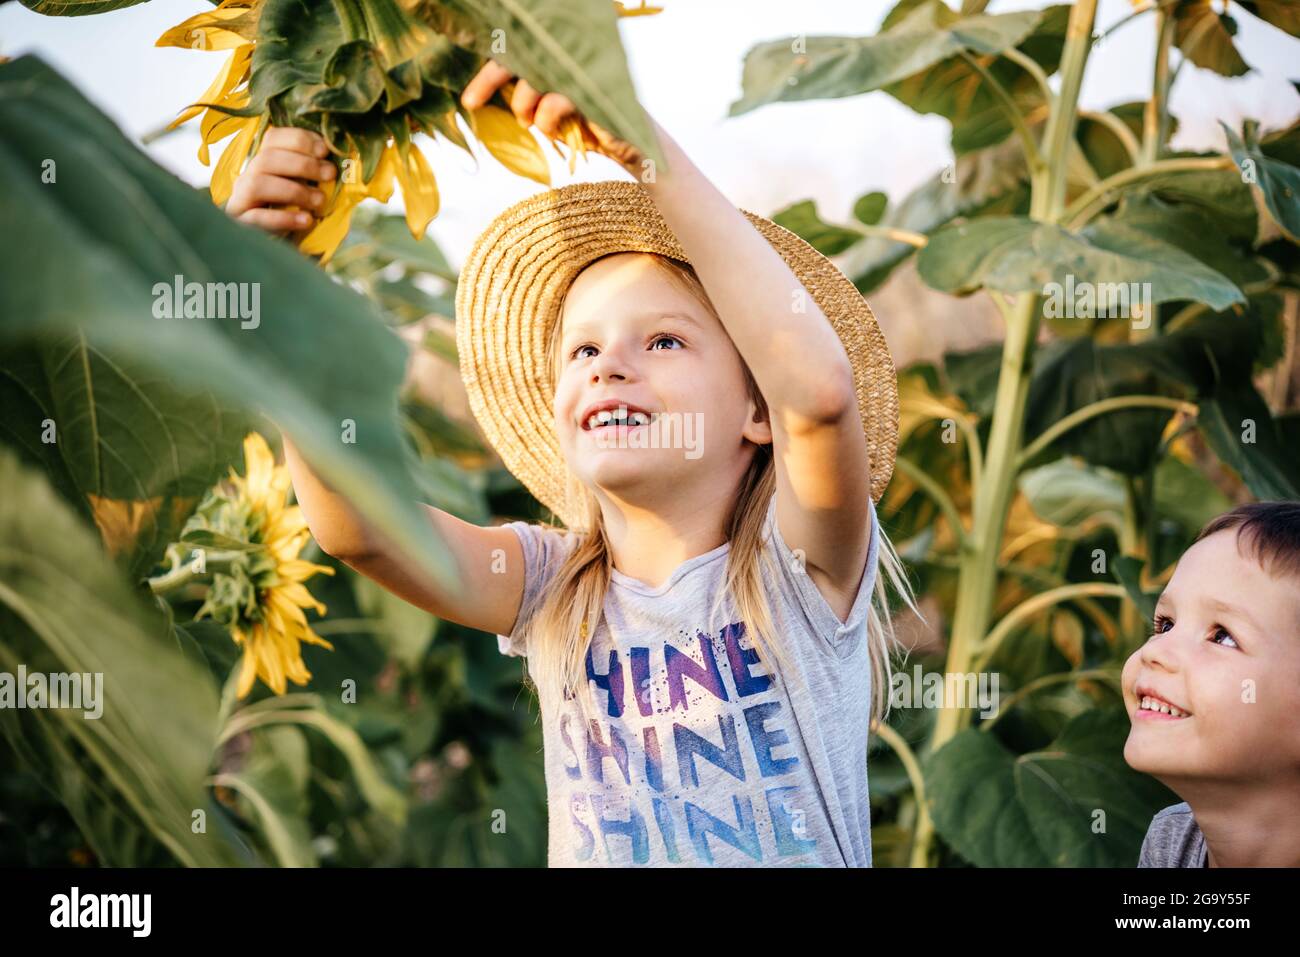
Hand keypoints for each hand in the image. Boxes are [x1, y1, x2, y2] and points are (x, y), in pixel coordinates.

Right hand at [226, 127, 336, 239]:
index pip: (273, 138)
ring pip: (259, 183)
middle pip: (267, 158)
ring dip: (295, 190)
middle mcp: (248, 176)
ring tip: (320, 201)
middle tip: (330, 174)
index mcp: (264, 163)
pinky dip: (285, 218)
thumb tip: (336, 163)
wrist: (275, 250)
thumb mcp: (306, 190)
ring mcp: (241, 199)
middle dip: (303, 164)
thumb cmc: (295, 215)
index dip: (299, 139)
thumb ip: (315, 175)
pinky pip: (257, 217)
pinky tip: (306, 221)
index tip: (325, 150)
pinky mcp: (241, 223)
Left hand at [459, 59, 645, 171]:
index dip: (488, 75)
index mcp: (553, 63)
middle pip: (517, 58)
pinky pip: (557, 98)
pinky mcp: (592, 87)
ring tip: (528, 122)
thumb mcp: (550, 116)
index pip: (514, 56)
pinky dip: (546, 116)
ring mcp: (578, 71)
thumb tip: (487, 104)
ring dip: (522, 104)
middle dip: (489, 80)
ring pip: (533, 78)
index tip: (469, 100)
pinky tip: (548, 129)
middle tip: (472, 102)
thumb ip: (526, 104)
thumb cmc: (587, 129)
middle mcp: (565, 60)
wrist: (630, 147)